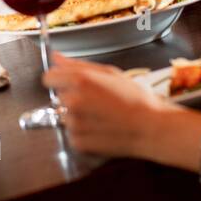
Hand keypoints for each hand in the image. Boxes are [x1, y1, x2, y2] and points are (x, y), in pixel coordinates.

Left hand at [41, 52, 172, 158]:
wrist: (151, 128)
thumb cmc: (136, 99)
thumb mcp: (110, 73)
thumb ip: (78, 64)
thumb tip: (55, 57)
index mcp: (80, 80)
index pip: (48, 77)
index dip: (60, 79)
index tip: (71, 83)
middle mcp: (73, 101)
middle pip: (58, 96)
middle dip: (72, 97)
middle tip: (96, 100)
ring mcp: (74, 124)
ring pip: (65, 115)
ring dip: (77, 115)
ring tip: (101, 115)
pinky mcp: (78, 142)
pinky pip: (72, 133)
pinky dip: (82, 132)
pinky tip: (101, 128)